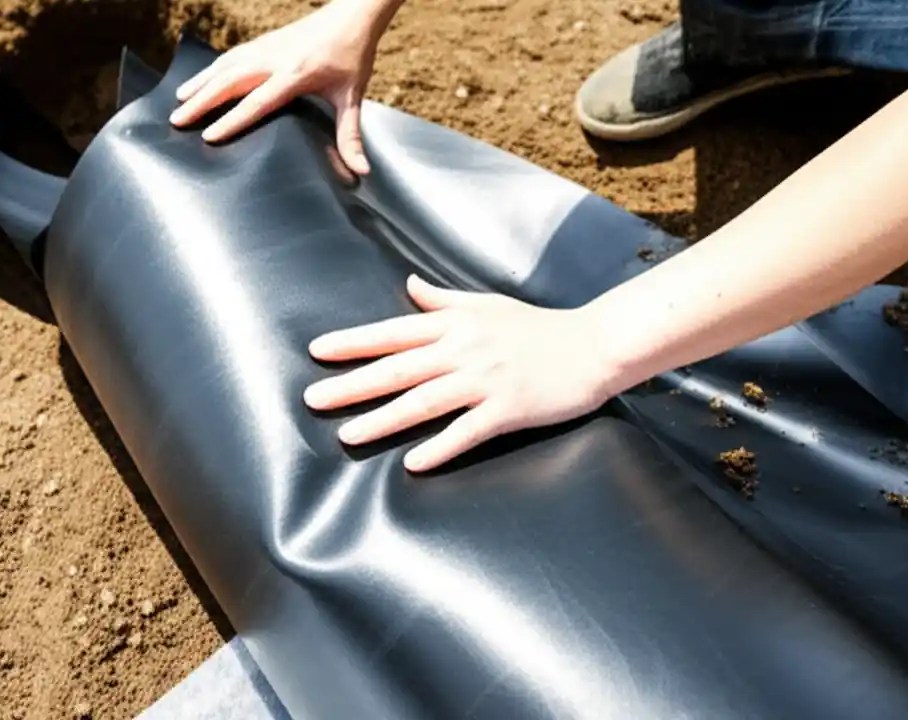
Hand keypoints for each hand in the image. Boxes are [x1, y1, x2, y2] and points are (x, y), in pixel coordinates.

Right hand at [169, 0, 392, 174]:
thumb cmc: (352, 56)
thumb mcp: (353, 97)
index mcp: (295, 75)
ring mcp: (266, 47)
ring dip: (201, 82)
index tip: (209, 136)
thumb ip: (351, 135)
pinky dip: (212, 68)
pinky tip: (200, 79)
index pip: (257, 102)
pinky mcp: (264, 41)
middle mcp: (274, 59)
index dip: (232, 120)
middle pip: (230, 81)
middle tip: (176, 120)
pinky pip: (232, 56)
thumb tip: (360, 171)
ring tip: (178, 100)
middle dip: (202, 101)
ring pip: (225, 65)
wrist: (352, 14)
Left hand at [303, 275, 619, 471]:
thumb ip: (442, 301)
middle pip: (397, 368)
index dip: (353, 343)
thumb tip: (408, 286)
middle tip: (312, 399)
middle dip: (352, 385)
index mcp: (455, 325)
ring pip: (423, 401)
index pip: (392, 332)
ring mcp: (486, 380)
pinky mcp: (509, 409)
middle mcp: (463, 350)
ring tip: (348, 435)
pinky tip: (411, 463)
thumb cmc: (537, 327)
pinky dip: (439, 447)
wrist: (594, 345)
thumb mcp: (487, 304)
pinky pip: (467, 431)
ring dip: (382, 419)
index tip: (317, 352)